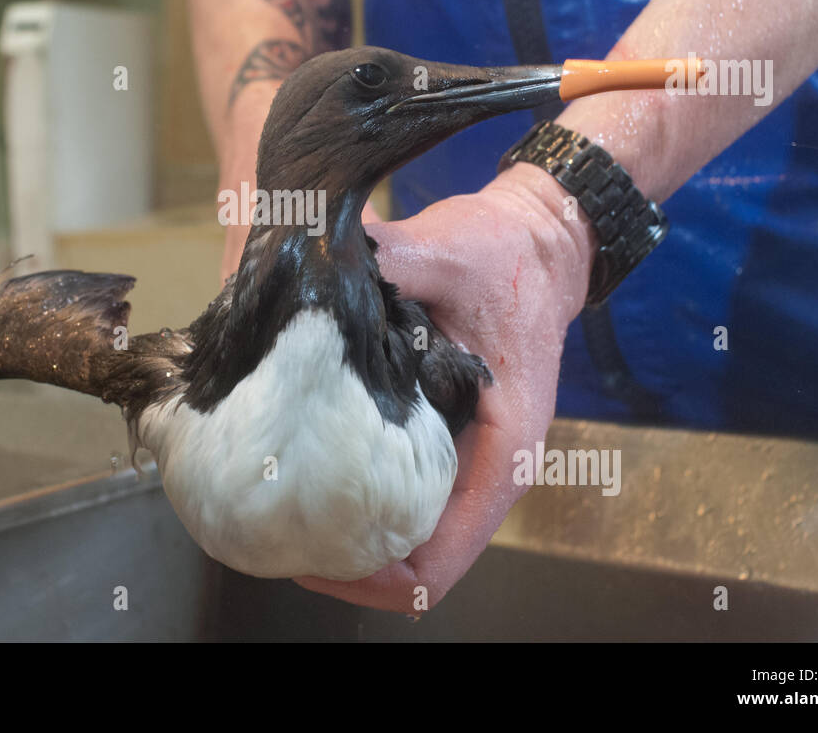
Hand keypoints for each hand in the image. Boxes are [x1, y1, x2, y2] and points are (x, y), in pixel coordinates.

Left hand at [295, 163, 595, 612]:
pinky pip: (404, 494)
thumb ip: (390, 262)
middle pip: (423, 558)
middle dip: (352, 563)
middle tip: (278, 539)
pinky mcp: (448, 439)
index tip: (311, 563)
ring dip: (352, 537)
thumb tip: (318, 269)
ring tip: (282, 514)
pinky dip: (358, 498)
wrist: (539, 240)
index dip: (378, 577)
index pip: (446, 554)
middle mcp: (490, 466)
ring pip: (412, 532)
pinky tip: (306, 473)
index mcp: (505, 446)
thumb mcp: (448, 250)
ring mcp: (469, 457)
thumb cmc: (504, 254)